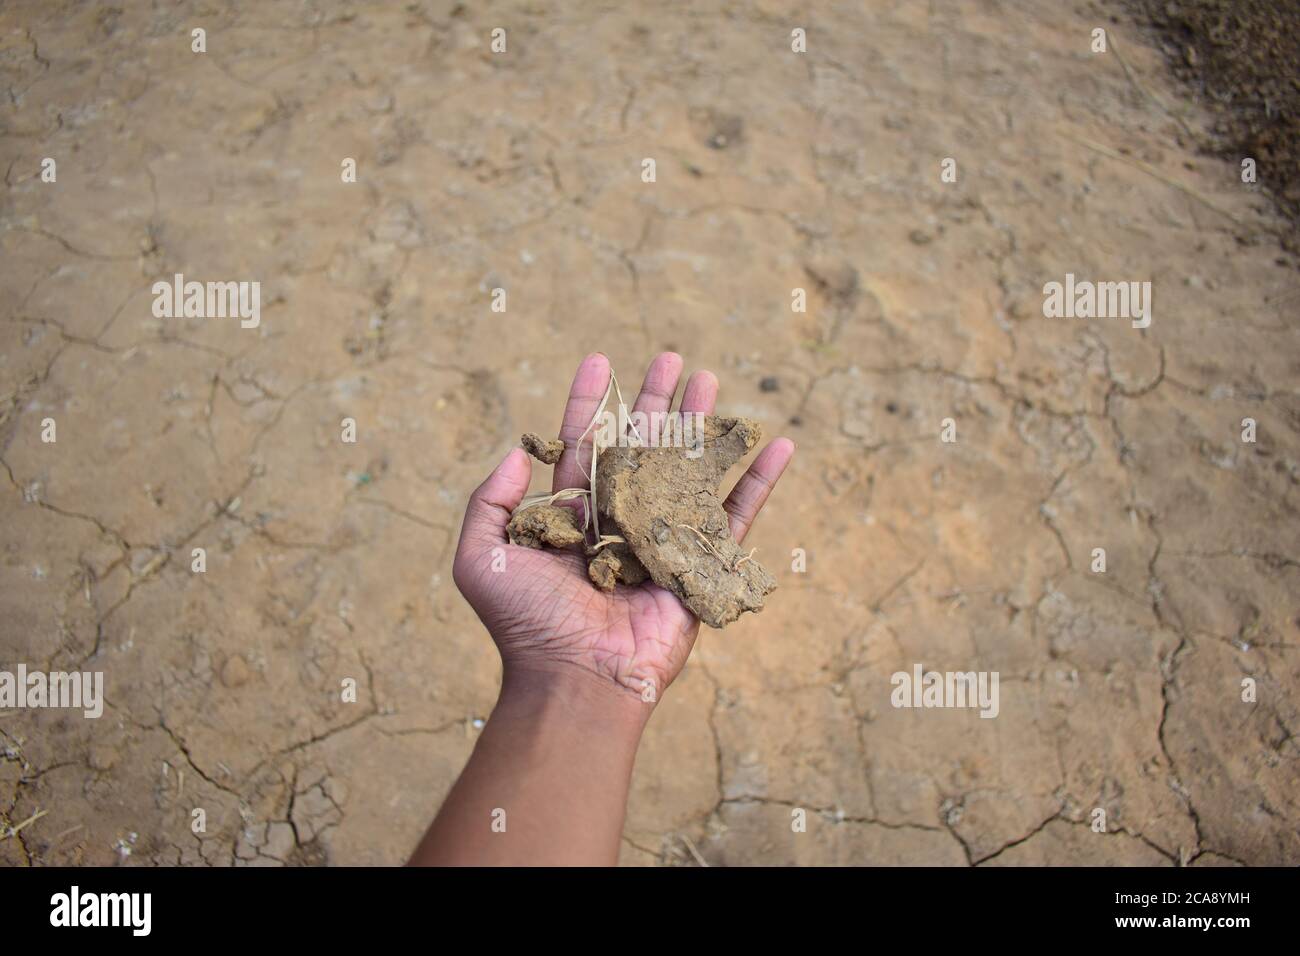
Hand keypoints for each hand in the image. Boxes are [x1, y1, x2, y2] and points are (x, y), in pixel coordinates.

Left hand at [451, 352, 794, 706]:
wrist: (576, 679)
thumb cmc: (526, 625)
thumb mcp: (481, 559)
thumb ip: (490, 502)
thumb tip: (515, 452)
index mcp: (571, 517)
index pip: (583, 446)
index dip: (591, 402)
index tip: (600, 360)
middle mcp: (618, 522)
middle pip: (642, 446)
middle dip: (655, 401)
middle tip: (671, 356)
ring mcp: (662, 542)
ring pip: (687, 470)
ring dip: (701, 425)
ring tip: (711, 380)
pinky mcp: (700, 566)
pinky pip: (737, 518)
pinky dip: (760, 482)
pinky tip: (780, 445)